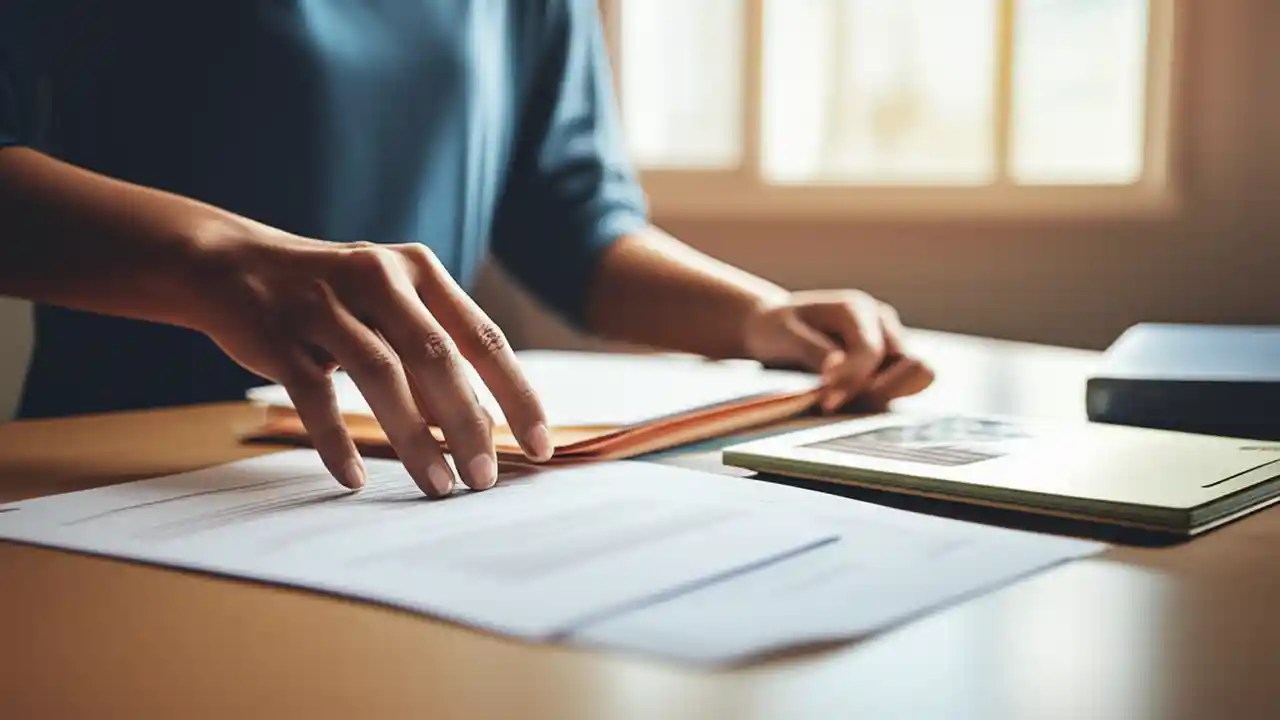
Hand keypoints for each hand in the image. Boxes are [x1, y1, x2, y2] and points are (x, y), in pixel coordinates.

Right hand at [191, 225, 551, 495]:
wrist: (230, 265)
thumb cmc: (333, 298)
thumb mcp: (390, 308)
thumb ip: (435, 355)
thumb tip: (484, 425)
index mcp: (419, 271)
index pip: (483, 337)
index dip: (516, 394)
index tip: (541, 443)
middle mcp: (378, 278)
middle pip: (438, 357)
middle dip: (468, 424)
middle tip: (485, 477)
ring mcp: (324, 304)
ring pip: (381, 376)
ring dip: (414, 439)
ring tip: (438, 485)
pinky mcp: (278, 334)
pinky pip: (316, 395)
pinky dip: (336, 440)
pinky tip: (355, 477)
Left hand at [743, 290, 933, 411]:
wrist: (775, 326)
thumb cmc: (776, 328)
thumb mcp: (785, 335)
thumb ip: (813, 350)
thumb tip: (836, 367)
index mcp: (857, 308)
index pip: (872, 352)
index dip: (852, 380)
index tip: (825, 402)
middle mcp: (882, 321)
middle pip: (911, 364)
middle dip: (879, 390)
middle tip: (836, 403)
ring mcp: (890, 340)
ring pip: (916, 377)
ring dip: (883, 396)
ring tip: (841, 401)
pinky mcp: (890, 361)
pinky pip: (905, 385)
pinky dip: (882, 397)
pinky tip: (849, 400)